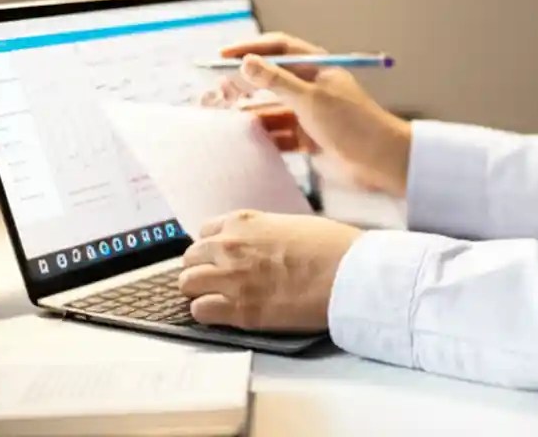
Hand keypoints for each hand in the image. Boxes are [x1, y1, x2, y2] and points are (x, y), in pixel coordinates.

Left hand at [179, 210, 362, 331]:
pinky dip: (207, 313)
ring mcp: (231, 278)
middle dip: (202, 269)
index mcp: (243, 221)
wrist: (349, 274)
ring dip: (200, 291)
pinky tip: (223, 314)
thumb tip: (260, 248)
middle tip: (219, 282)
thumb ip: (264, 234)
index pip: (205, 232)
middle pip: (190, 258)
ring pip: (188, 284)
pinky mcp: (239, 310)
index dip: (213, 249)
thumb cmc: (333, 248)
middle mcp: (229, 246)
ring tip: (218, 300)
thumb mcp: (291, 224)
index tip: (222, 259)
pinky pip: (200, 311)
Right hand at [206, 33, 412, 195]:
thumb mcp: (311, 98)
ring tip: (222, 117)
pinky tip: (242, 140)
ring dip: (248, 114)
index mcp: (317, 68)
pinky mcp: (307, 140)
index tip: (221, 56)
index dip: (250, 50)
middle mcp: (311, 88)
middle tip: (216, 92)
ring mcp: (309, 115)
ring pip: (270, 110)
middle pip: (269, 81)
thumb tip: (246, 62)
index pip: (278, 49)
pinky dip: (261, 137)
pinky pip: (277, 135)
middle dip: (243, 85)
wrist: (380, 162)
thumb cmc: (354, 123)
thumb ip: (276, 81)